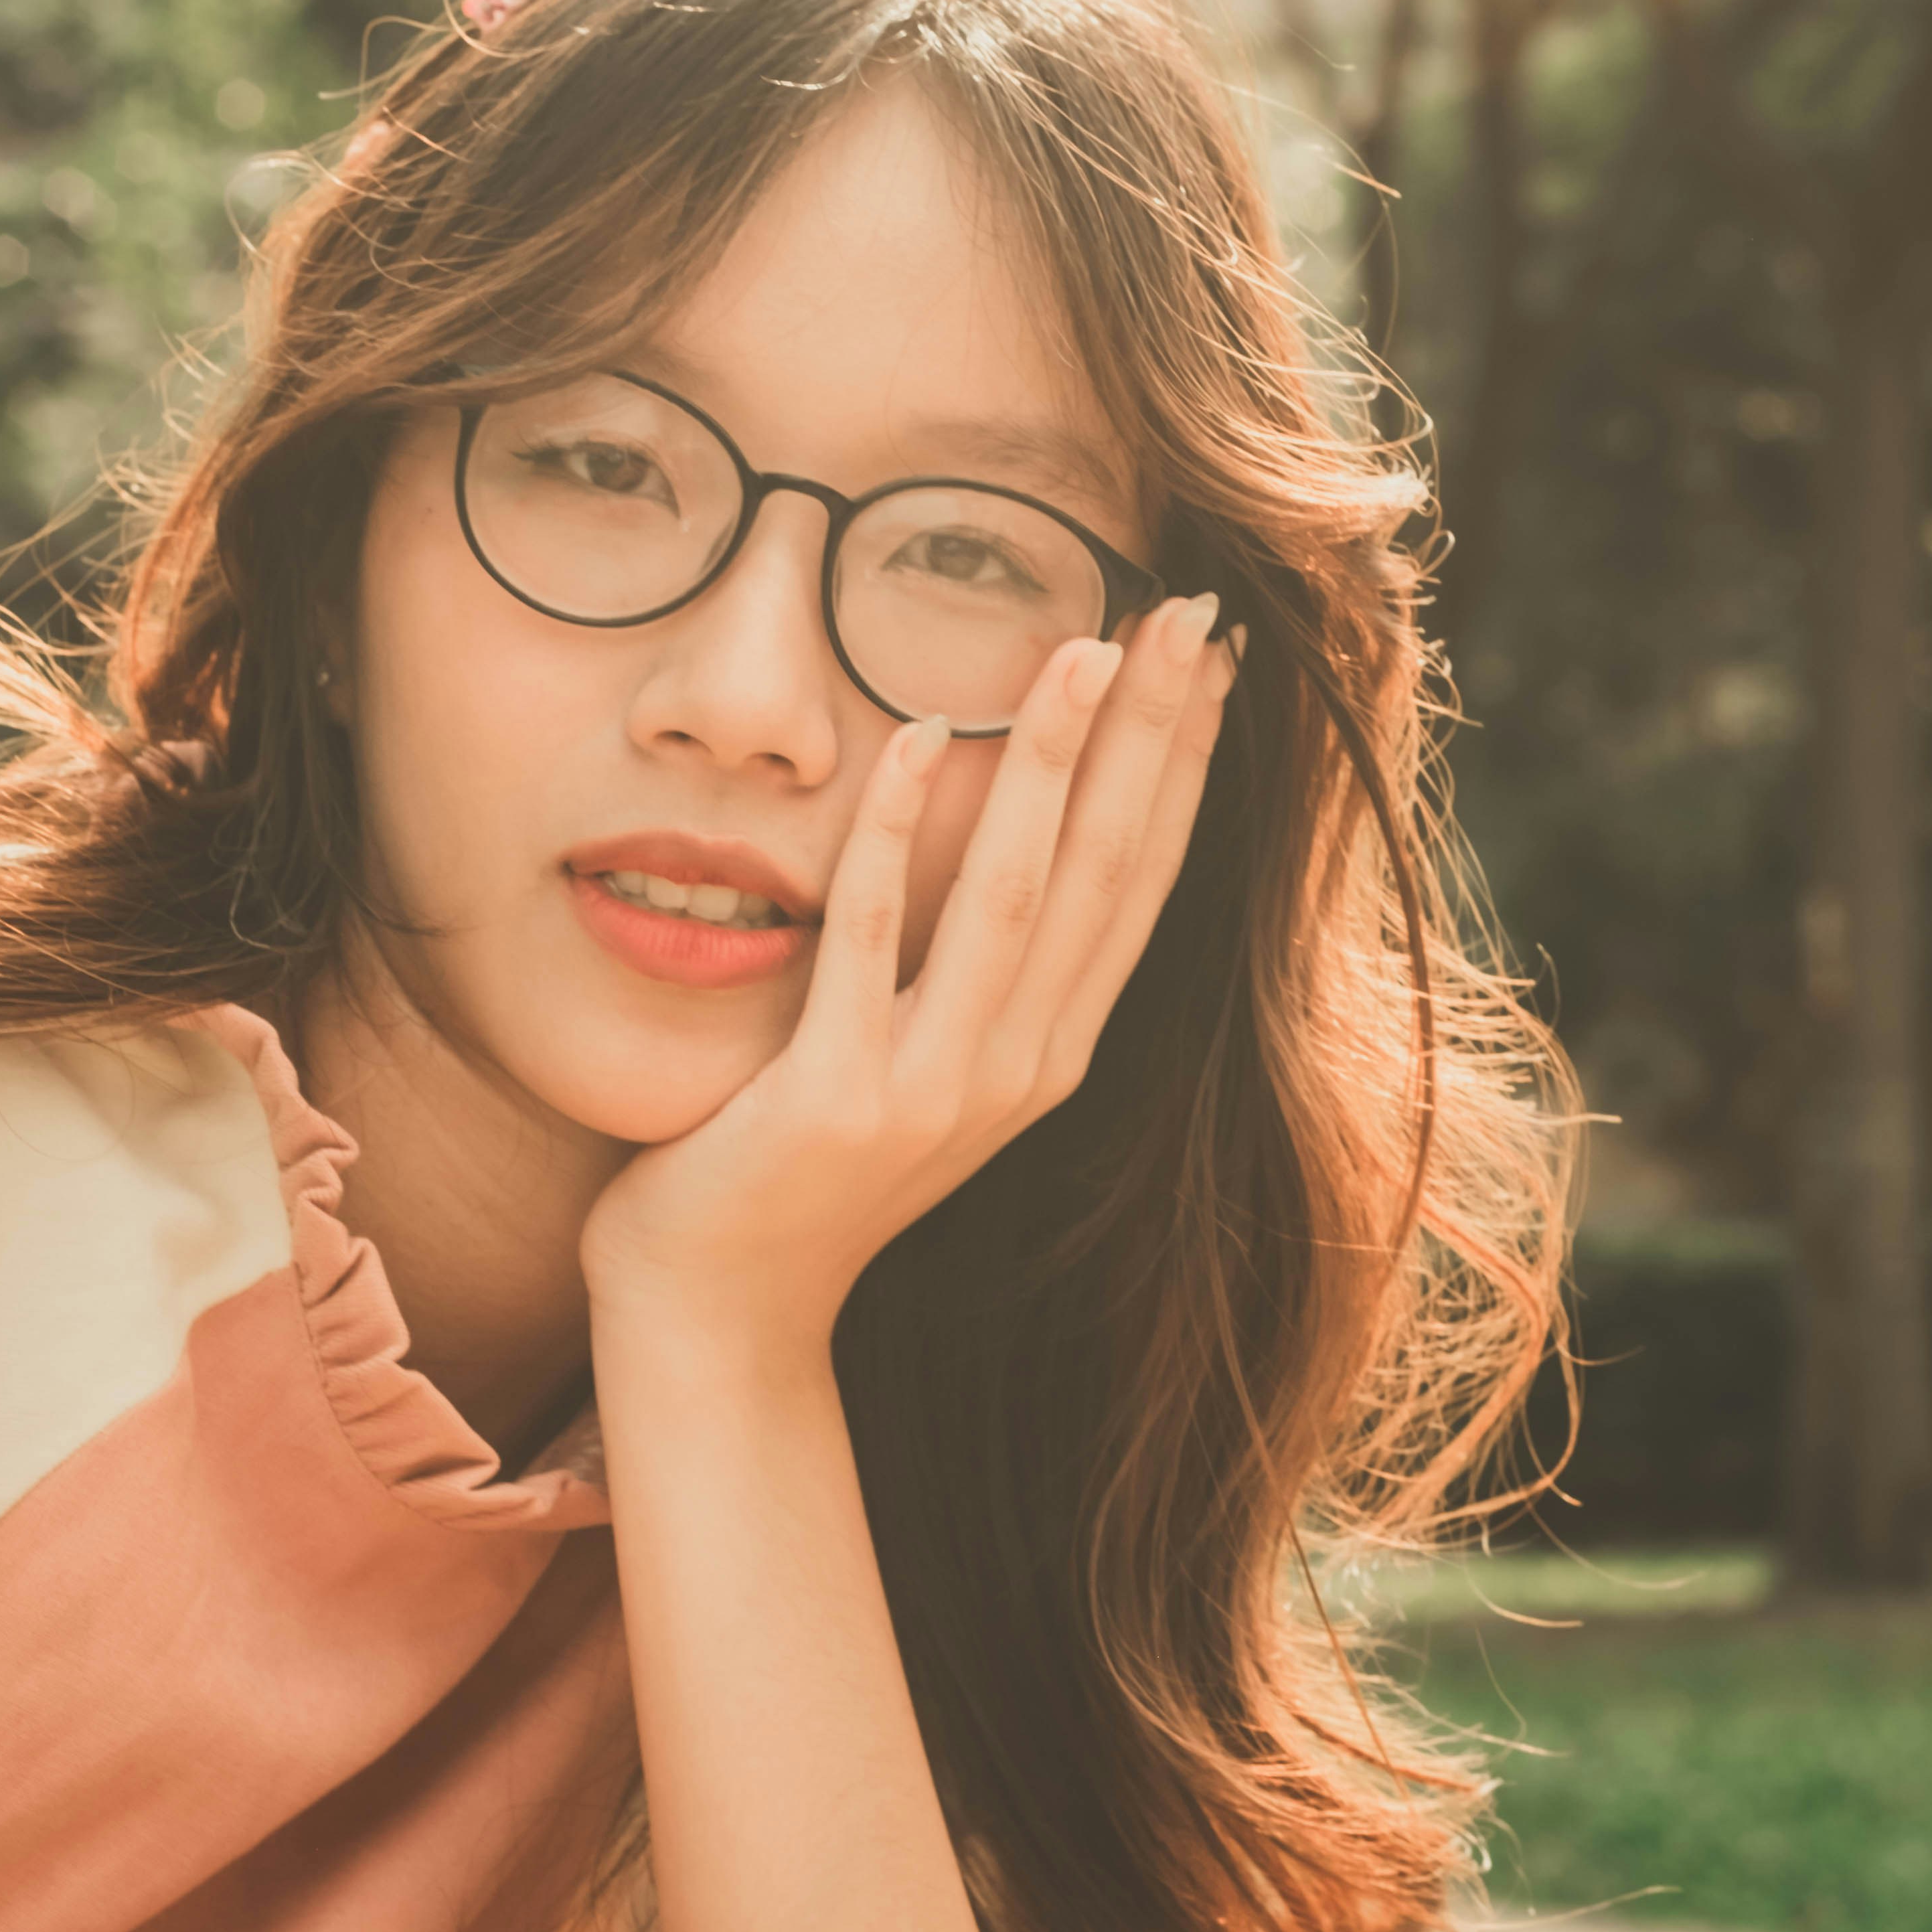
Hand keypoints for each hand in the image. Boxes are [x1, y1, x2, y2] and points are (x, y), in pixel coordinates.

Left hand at [580, 594, 1239, 1347]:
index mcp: (1048, 1056)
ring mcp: (931, 1091)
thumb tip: (1010, 824)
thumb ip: (973, 967)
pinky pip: (868, 943)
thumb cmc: (807, 1173)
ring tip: (1081, 649)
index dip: (1182, 768)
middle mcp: (1015, 1071)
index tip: (1210, 658)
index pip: (1139, 885)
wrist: (721, 1315)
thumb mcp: (925, 1063)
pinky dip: (892, 838)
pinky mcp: (834, 1099)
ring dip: (1049, 766)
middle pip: (1102, 875)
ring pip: (1009, 897)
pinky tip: (915, 740)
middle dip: (1149, 739)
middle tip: (1186, 616)